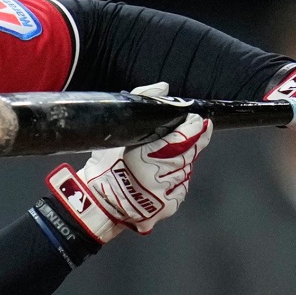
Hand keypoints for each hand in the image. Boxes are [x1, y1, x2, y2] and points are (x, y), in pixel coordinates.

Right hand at [45, 82, 212, 242]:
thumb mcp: (118, 131)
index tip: (196, 121)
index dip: (192, 129)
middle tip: (195, 131)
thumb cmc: (106, 168)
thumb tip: (163, 88)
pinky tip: (164, 175)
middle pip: (188, 154)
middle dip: (193, 142)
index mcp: (141, 157)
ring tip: (165, 158)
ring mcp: (163, 194)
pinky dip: (178, 179)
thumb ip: (141, 103)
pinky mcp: (169, 206)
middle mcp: (154, 177)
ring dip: (184, 161)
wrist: (98, 201)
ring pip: (187, 170)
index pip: (180, 140)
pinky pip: (182, 186)